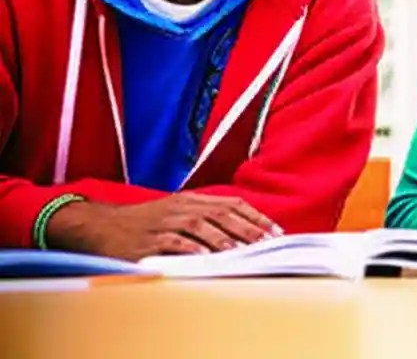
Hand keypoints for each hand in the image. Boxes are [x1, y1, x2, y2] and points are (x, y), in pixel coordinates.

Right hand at [44, 193, 282, 261]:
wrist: (99, 225)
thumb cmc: (143, 222)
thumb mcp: (175, 211)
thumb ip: (205, 216)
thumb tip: (241, 231)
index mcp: (190, 200)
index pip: (231, 203)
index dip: (255, 216)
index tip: (275, 231)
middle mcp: (180, 207)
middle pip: (220, 213)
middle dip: (246, 228)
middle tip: (266, 243)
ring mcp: (163, 222)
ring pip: (198, 225)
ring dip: (222, 238)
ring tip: (241, 250)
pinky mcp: (147, 240)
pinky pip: (171, 242)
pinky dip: (189, 248)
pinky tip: (204, 257)